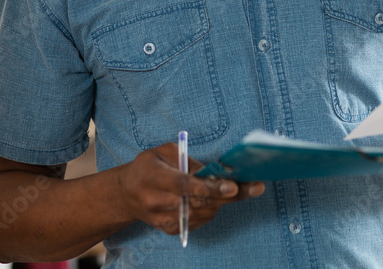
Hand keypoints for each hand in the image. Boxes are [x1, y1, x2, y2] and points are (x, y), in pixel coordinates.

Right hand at [115, 143, 264, 233]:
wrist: (126, 195)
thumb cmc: (148, 167)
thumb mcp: (163, 152)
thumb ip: (188, 160)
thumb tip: (215, 171)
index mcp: (154, 177)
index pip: (185, 185)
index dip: (210, 186)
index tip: (233, 186)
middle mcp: (157, 202)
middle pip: (200, 202)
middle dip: (230, 194)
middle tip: (256, 186)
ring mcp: (165, 220)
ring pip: (205, 212)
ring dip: (224, 199)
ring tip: (238, 186)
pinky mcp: (172, 230)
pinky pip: (202, 219)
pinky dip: (214, 207)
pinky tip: (217, 196)